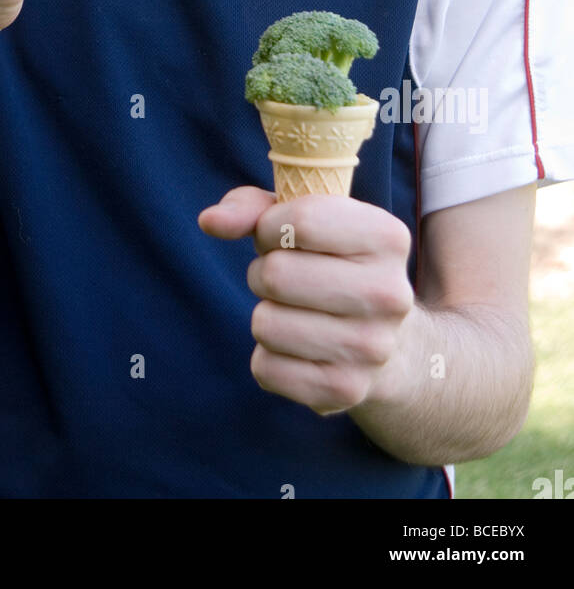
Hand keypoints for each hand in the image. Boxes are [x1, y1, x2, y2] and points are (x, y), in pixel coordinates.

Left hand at [198, 188, 413, 413]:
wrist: (384, 340)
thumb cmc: (329, 262)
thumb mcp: (302, 220)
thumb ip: (253, 209)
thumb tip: (209, 221)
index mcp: (387, 237)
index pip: (302, 221)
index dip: (269, 227)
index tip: (277, 236)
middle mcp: (390, 294)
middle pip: (276, 275)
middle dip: (262, 273)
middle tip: (283, 279)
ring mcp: (372, 348)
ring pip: (266, 324)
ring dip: (265, 315)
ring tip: (292, 312)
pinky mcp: (347, 390)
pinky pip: (265, 368)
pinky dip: (268, 357)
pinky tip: (297, 349)